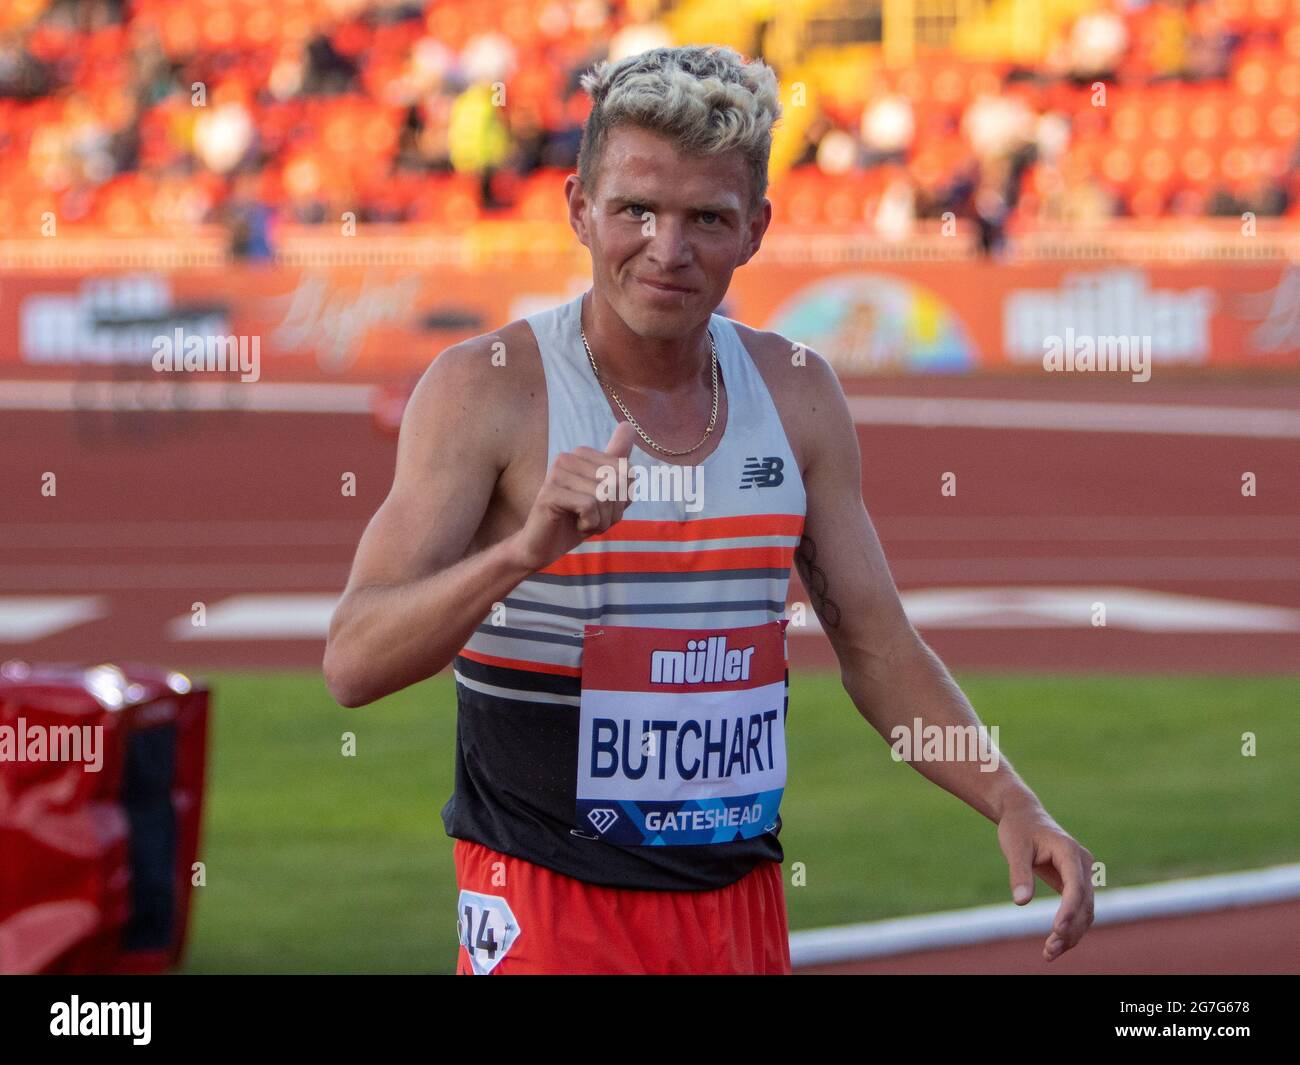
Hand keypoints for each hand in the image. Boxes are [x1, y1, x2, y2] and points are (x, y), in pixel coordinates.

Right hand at [511, 421, 637, 571]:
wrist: (544, 546)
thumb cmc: (576, 520)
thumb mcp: (606, 493)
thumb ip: (617, 462)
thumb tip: (628, 425)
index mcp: (581, 454)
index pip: (627, 471)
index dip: (622, 498)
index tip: (601, 508)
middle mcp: (567, 457)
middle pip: (617, 482)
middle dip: (613, 510)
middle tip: (593, 518)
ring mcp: (556, 472)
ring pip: (604, 495)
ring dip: (601, 520)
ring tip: (582, 522)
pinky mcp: (550, 492)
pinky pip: (589, 506)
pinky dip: (590, 523)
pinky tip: (575, 524)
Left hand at [997, 801, 1095, 962]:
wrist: (1025, 816)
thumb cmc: (1018, 829)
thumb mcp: (1014, 848)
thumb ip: (1019, 874)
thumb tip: (1021, 902)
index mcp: (1069, 852)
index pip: (1076, 886)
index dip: (1069, 910)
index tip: (1057, 929)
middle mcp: (1083, 864)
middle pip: (1084, 903)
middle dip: (1069, 929)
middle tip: (1049, 950)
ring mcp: (1083, 874)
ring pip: (1086, 911)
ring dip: (1072, 933)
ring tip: (1049, 953)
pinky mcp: (1077, 883)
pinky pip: (1079, 909)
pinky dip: (1071, 927)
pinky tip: (1056, 943)